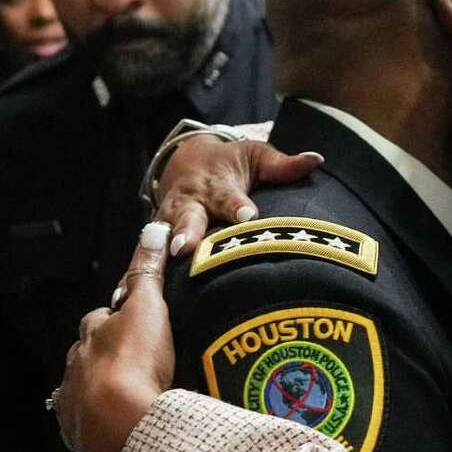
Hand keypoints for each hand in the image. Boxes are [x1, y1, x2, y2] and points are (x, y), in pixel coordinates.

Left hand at [56, 221, 177, 451]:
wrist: (123, 425)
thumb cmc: (134, 366)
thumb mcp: (148, 308)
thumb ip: (148, 272)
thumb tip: (152, 229)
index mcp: (92, 333)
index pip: (102, 316)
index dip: (118, 316)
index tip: (133, 320)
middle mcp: (77, 364)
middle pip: (89, 352)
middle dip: (106, 353)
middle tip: (135, 360)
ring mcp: (75, 399)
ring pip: (83, 386)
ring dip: (99, 388)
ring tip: (127, 396)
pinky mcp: (78, 432)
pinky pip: (82, 422)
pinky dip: (94, 421)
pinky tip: (113, 425)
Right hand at [156, 137, 322, 256]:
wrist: (186, 163)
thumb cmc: (230, 165)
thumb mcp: (255, 156)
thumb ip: (282, 165)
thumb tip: (316, 159)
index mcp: (216, 186)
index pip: (228, 197)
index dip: (236, 206)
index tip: (248, 216)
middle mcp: (190, 203)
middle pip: (189, 218)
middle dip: (187, 232)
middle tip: (185, 247)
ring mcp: (170, 222)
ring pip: (163, 237)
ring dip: (162, 253)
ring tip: (163, 268)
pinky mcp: (156, 240)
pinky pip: (149, 257)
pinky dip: (143, 272)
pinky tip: (135, 294)